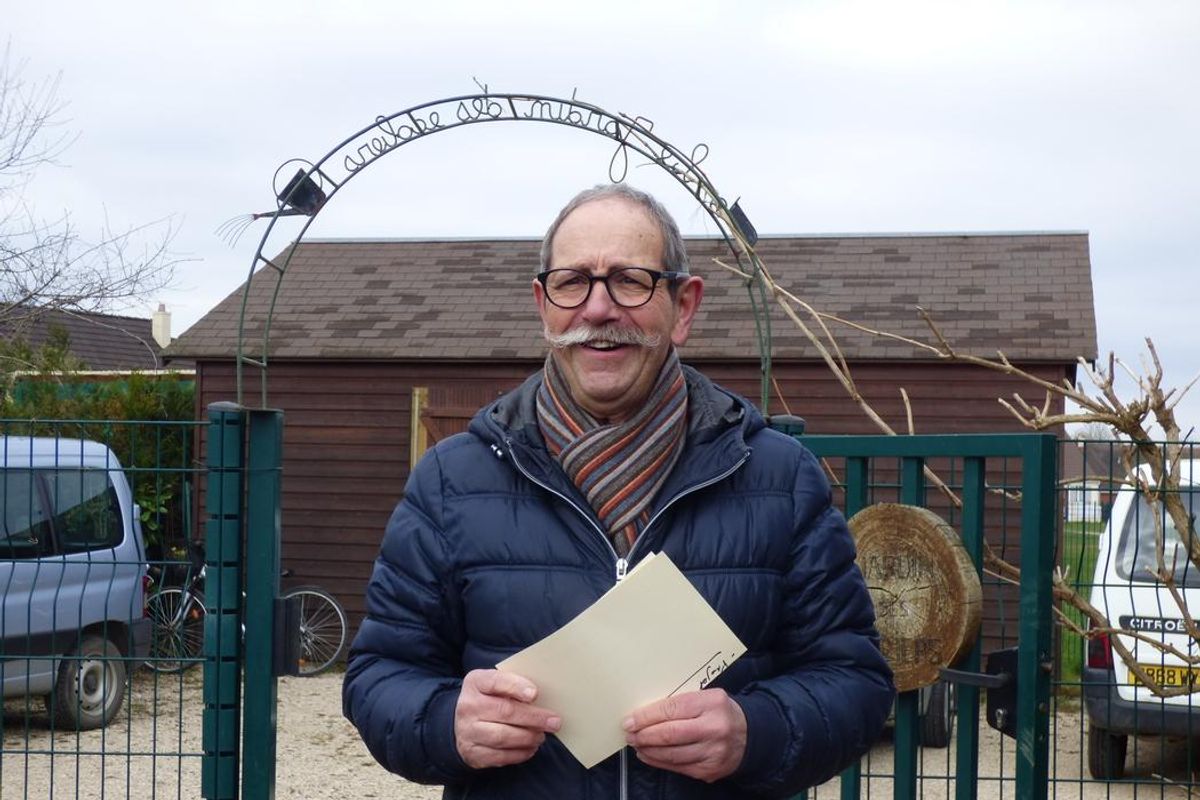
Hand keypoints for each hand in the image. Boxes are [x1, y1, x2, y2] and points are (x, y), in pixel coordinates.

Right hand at [454, 669, 560, 768]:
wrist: (463, 723)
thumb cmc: (489, 699)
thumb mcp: (496, 685)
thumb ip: (515, 686)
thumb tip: (544, 697)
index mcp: (475, 683)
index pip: (495, 682)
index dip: (516, 687)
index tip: (535, 694)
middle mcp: (468, 706)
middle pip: (505, 711)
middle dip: (534, 718)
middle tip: (554, 722)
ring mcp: (467, 731)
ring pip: (503, 736)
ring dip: (528, 737)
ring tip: (541, 736)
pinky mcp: (472, 753)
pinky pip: (499, 756)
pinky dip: (519, 753)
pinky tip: (531, 747)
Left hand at [622, 689, 746, 782]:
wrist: (750, 736)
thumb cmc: (720, 712)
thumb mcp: (706, 697)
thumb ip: (680, 703)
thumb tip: (645, 713)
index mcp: (712, 703)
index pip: (672, 709)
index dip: (646, 716)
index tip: (629, 720)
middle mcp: (715, 728)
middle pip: (670, 734)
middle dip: (644, 734)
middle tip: (629, 733)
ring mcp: (713, 752)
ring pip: (672, 754)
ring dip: (648, 750)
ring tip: (636, 744)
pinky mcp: (710, 770)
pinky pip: (677, 767)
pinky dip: (658, 761)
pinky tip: (648, 755)